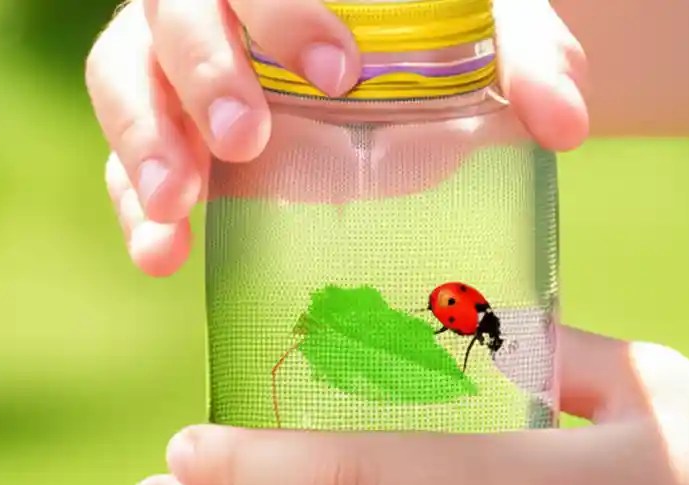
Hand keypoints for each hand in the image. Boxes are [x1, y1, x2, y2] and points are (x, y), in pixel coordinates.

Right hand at [85, 0, 588, 276]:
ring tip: (177, 206)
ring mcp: (180, 62)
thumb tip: (567, 126)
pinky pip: (121, 156)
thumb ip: (533, 61)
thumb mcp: (496, 35)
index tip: (340, 72)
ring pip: (125, 76)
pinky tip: (162, 255)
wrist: (417, 74)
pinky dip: (131, 204)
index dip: (284, 10)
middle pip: (175, 12)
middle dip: (206, 72)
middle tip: (250, 139)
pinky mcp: (165, 130)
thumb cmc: (448, 39)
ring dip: (146, 140)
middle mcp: (222, 0)